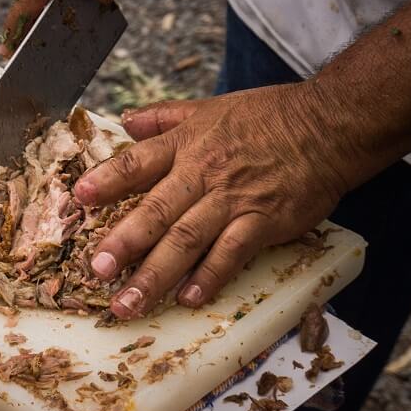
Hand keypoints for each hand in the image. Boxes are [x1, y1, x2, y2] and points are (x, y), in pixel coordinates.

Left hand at [73, 82, 362, 318]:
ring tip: (128, 303)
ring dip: (155, 274)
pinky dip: (209, 277)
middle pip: (156, 211)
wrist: (330, 125)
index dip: (108, 180)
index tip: (80, 198)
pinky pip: (231, 254)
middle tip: (96, 271)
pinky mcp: (264, 222)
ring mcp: (233, 200)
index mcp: (186, 144)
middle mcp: (203, 173)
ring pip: (187, 240)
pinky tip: (187, 298)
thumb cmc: (269, 117)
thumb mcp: (211, 107)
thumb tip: (125, 121)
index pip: (138, 163)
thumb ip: (164, 117)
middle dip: (123, 243)